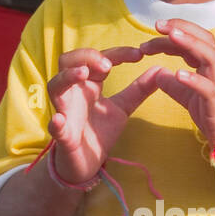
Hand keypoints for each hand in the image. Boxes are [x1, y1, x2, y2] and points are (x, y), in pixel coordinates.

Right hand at [47, 46, 162, 184]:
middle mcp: (73, 92)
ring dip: (68, 77)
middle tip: (108, 65)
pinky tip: (60, 119)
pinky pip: (54, 126)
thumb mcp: (123, 108)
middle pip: (68, 61)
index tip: (140, 54)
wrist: (87, 162)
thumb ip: (139, 90)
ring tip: (84, 73)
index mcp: (88, 84)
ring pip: (55, 86)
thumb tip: (160, 69)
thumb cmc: (100, 131)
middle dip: (87, 57)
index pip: (99, 59)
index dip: (117, 53)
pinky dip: (56, 122)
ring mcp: (64, 111)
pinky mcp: (62, 134)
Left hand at [138, 19, 214, 173]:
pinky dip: (194, 80)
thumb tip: (156, 73)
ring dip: (190, 44)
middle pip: (204, 41)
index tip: (154, 30)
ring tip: (171, 36)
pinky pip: (209, 89)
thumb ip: (174, 85)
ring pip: (210, 58)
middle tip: (157, 25)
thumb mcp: (191, 99)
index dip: (175, 33)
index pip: (195, 41)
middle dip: (182, 29)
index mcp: (210, 69)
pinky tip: (178, 74)